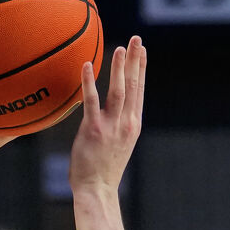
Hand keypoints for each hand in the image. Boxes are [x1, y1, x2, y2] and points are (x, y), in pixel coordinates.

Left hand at [70, 35, 146, 196]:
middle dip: (135, 61)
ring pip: (118, 90)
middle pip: (134, 86)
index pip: (140, 91)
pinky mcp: (93, 130)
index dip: (141, 69)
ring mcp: (111, 126)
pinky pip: (91, 101)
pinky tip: (87, 66)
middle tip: (136, 39)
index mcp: (133, 125)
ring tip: (119, 48)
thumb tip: (109, 111)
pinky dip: (89, 82)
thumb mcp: (117, 144)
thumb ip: (117, 125)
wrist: (97, 190)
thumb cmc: (102, 170)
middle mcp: (126, 123)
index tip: (142, 50)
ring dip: (119, 68)